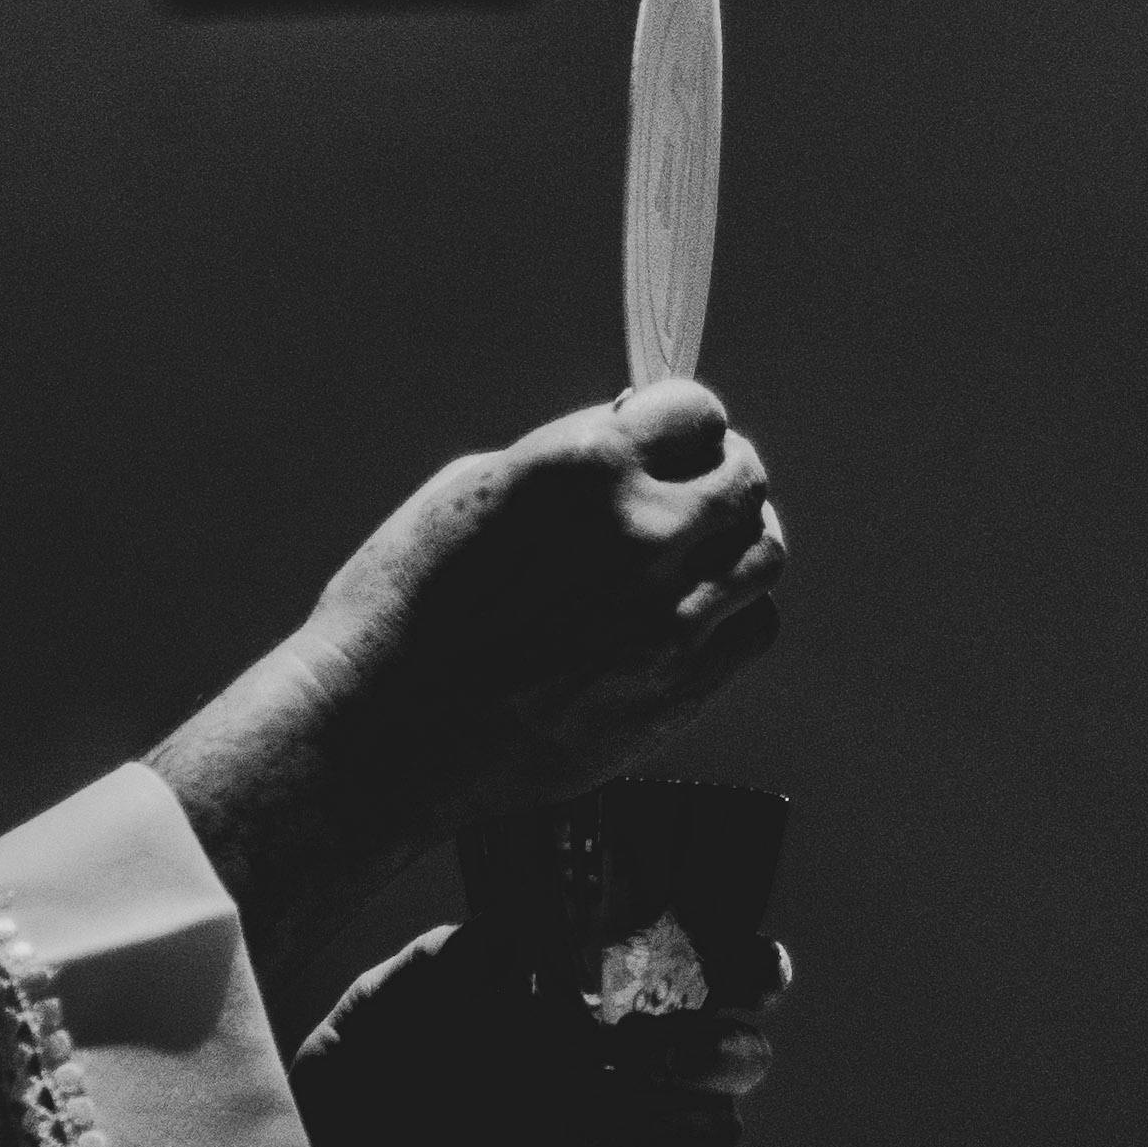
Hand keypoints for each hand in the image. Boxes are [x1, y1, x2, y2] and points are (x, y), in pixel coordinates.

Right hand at [151, 379, 786, 955]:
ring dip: (739, 544)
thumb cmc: (402, 606)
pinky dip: (734, 615)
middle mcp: (643, 537)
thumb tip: (629, 448)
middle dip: (724, 475)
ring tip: (705, 552)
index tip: (675, 436)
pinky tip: (693, 615)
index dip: (683, 421)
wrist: (383, 736)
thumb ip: (568, 463)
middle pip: (745, 482)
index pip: (696, 411)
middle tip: (702, 487)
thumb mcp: (471, 492)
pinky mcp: (678, 692)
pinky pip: (751, 632)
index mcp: (585, 469)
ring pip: (763, 557)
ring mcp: (669, 621)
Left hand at [290, 915, 788, 1146]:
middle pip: (741, 1049)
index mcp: (600, 996)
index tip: (733, 965)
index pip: (716, 965)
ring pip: (722, 1127)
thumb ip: (472, 951)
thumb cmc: (367, 1076)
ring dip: (688, 1123)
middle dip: (716, 1047)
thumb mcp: (401, 993)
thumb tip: (545, 933)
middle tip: (644, 1053)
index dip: (747, 964)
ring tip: (612, 1125)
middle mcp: (636, 1069)